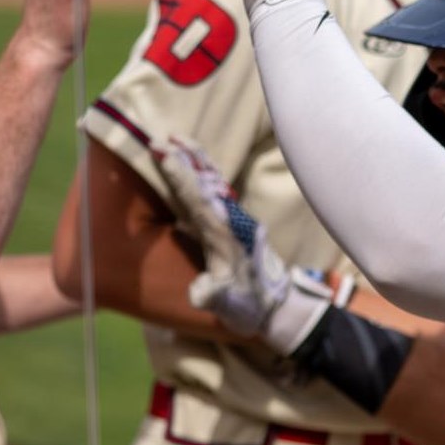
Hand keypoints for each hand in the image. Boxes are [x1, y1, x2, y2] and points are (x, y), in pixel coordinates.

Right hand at [153, 136, 337, 353]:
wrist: (279, 308)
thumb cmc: (250, 307)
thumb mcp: (230, 308)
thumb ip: (214, 296)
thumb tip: (199, 292)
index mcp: (224, 235)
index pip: (198, 200)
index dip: (182, 177)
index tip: (166, 154)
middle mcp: (230, 222)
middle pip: (207, 182)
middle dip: (188, 158)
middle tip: (167, 135)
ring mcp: (234, 221)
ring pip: (213, 183)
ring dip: (196, 161)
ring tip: (178, 140)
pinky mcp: (234, 226)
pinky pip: (215, 193)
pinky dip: (202, 176)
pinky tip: (192, 168)